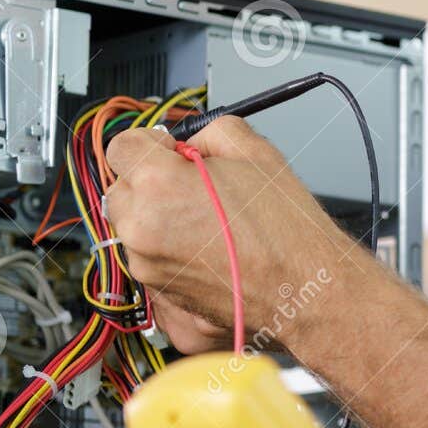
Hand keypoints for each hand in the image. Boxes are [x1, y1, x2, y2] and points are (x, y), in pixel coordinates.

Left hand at [104, 116, 369, 352]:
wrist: (305, 289)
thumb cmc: (287, 229)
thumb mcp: (256, 152)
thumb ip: (211, 132)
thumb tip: (193, 141)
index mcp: (158, 183)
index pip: (122, 147)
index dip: (151, 145)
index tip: (172, 153)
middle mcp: (141, 227)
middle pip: (121, 190)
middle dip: (151, 184)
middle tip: (195, 190)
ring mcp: (147, 266)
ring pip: (135, 229)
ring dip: (159, 221)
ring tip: (209, 225)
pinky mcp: (160, 294)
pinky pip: (152, 262)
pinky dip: (171, 254)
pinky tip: (210, 252)